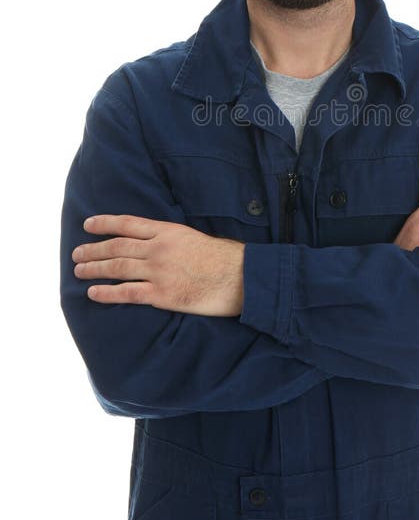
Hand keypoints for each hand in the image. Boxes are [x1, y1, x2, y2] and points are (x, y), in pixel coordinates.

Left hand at [72, 215, 244, 316]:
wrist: (240, 276)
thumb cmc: (225, 258)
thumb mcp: (195, 237)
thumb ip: (173, 239)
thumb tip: (156, 243)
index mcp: (168, 231)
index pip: (128, 224)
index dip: (105, 224)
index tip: (88, 225)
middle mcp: (159, 248)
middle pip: (117, 246)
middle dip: (93, 249)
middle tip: (77, 253)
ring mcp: (159, 271)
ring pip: (117, 268)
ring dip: (94, 269)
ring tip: (79, 270)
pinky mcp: (162, 295)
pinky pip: (127, 292)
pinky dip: (107, 293)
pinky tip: (93, 293)